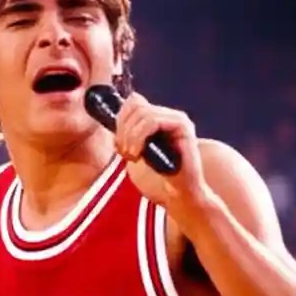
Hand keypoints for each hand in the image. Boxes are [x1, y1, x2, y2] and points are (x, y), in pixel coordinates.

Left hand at [113, 93, 206, 209]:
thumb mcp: (135, 152)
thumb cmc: (158, 177)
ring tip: (131, 156)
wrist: (180, 193)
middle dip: (123, 129)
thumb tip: (112, 124)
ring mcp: (177, 118)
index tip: (118, 144)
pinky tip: (138, 154)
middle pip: (135, 104)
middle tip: (124, 153)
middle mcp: (169, 114)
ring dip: (130, 136)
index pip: (133, 101)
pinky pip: (153, 121)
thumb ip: (127, 136)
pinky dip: (139, 137)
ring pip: (142, 113)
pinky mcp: (183, 126)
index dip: (120, 119)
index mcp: (158, 117)